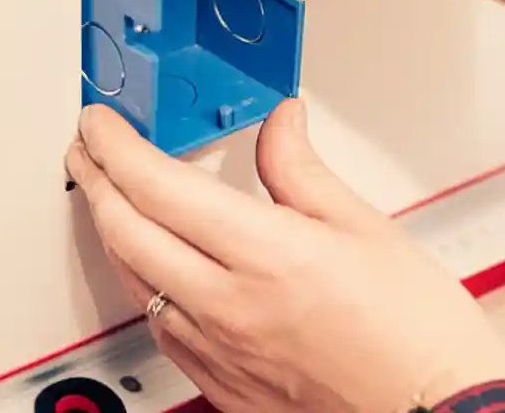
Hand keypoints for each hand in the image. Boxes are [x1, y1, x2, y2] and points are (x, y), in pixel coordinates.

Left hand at [65, 100, 504, 411]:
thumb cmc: (415, 336)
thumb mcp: (365, 228)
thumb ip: (302, 170)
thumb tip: (279, 124)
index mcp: (266, 254)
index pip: (159, 186)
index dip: (117, 145)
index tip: (102, 122)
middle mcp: (229, 305)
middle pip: (127, 230)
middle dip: (95, 178)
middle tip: (89, 149)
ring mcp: (218, 349)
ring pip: (132, 278)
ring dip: (111, 228)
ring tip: (110, 196)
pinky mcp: (221, 382)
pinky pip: (157, 324)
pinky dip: (139, 280)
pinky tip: (149, 266)